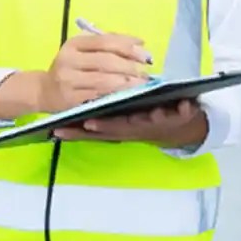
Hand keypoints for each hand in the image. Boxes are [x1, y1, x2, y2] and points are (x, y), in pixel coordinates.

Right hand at [39, 31, 153, 111]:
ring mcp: (68, 80)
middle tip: (146, 72)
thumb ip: (106, 45)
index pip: (105, 41)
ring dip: (127, 82)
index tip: (145, 53)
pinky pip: (98, 96)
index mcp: (73, 44)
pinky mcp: (71, 99)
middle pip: (106, 61)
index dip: (128, 46)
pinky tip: (127, 95)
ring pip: (104, 80)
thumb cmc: (70, 69)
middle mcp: (68, 60)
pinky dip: (116, 95)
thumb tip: (139, 43)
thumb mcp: (82, 52)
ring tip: (141, 84)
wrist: (43, 91)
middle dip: (130, 66)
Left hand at [53, 99, 207, 148]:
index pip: (122, 125)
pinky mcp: (113, 130)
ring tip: (53, 130)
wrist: (178, 129)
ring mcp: (119, 132)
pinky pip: (93, 132)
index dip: (106, 125)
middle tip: (60, 130)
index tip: (90, 123)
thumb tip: (186, 106)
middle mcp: (128, 131)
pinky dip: (78, 130)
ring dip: (75, 133)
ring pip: (94, 134)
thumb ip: (184, 110)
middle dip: (80, 133)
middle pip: (101, 134)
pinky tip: (61, 127)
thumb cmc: (177, 113)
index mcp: (143, 125)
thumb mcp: (184, 112)